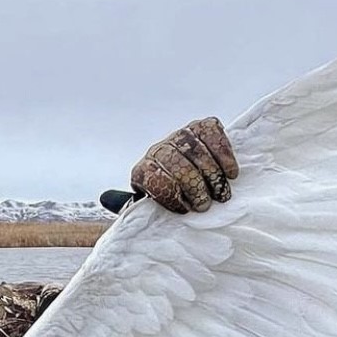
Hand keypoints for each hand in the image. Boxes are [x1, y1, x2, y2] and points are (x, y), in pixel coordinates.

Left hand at [121, 117, 239, 214]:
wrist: (185, 181)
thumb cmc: (168, 201)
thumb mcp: (148, 208)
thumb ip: (131, 205)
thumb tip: (106, 198)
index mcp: (143, 170)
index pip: (152, 176)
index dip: (170, 194)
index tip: (184, 210)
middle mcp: (159, 149)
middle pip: (176, 162)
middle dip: (193, 185)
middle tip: (205, 205)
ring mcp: (180, 135)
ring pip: (195, 149)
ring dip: (212, 174)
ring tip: (221, 194)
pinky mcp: (201, 126)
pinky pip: (212, 133)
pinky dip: (223, 153)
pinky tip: (231, 172)